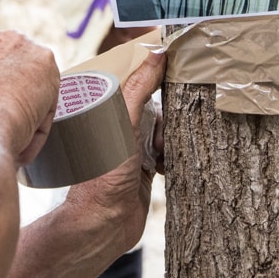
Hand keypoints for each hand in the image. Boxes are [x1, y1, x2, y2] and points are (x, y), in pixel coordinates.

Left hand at [64, 48, 165, 253]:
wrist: (105, 222)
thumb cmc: (102, 174)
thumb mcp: (122, 123)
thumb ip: (138, 88)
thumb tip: (156, 54)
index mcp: (103, 107)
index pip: (132, 76)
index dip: (152, 69)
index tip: (175, 60)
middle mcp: (116, 124)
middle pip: (153, 101)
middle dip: (164, 112)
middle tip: (160, 127)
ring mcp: (131, 144)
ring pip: (163, 126)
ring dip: (168, 137)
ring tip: (160, 153)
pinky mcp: (144, 165)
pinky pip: (168, 149)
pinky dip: (172, 155)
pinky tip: (166, 167)